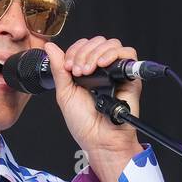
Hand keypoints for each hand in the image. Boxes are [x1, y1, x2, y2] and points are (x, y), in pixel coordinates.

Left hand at [43, 37, 143, 181]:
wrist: (99, 139)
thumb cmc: (84, 123)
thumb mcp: (65, 93)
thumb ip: (59, 69)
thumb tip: (50, 47)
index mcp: (87, 72)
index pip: (83, 46)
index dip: (74, 51)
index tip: (68, 66)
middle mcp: (102, 69)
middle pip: (97, 42)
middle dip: (83, 53)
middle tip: (77, 71)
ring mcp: (116, 72)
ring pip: (111, 45)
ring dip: (95, 53)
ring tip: (87, 72)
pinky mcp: (131, 77)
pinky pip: (128, 54)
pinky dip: (112, 54)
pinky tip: (101, 66)